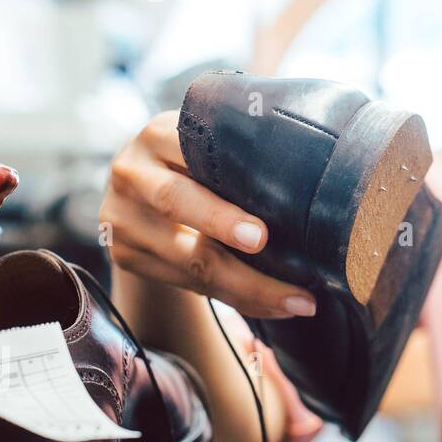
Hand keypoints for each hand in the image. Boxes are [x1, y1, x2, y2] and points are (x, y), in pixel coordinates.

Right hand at [100, 110, 316, 318]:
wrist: (141, 192)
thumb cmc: (196, 163)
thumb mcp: (207, 144)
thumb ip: (239, 150)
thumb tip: (319, 168)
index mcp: (157, 135)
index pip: (187, 159)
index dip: (221, 198)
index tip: (262, 234)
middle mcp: (131, 173)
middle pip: (178, 207)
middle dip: (229, 238)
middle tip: (276, 261)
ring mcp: (122, 218)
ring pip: (188, 262)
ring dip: (249, 288)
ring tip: (299, 302)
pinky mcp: (125, 256)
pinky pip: (188, 285)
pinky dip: (237, 299)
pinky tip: (274, 305)